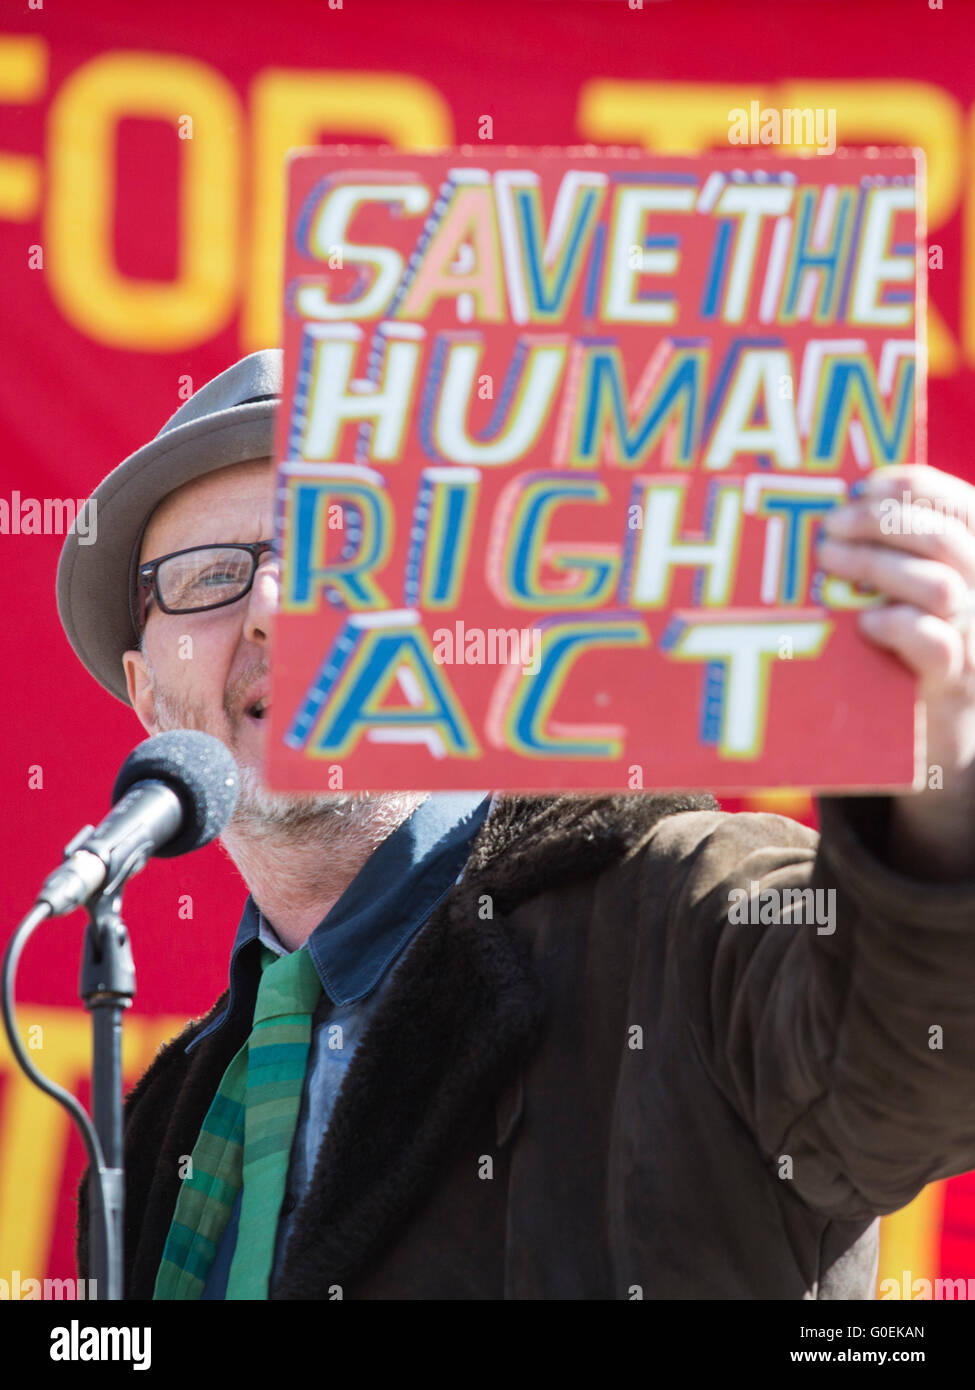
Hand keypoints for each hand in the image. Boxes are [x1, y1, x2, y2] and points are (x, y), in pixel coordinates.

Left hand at [819, 463, 974, 878]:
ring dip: (879, 566)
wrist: (932, 740)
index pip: (960, 503)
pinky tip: (865, 623)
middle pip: (948, 538)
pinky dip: (900, 626)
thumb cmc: (897, 651)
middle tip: (827, 529)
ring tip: (829, 564)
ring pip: (944, 586)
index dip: (912, 486)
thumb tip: (815, 514)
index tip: (859, 485)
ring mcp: (973, 638)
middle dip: (882, 523)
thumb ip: (881, 555)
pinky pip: (938, 645)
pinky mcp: (952, 684)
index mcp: (971, 559)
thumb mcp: (897, 595)